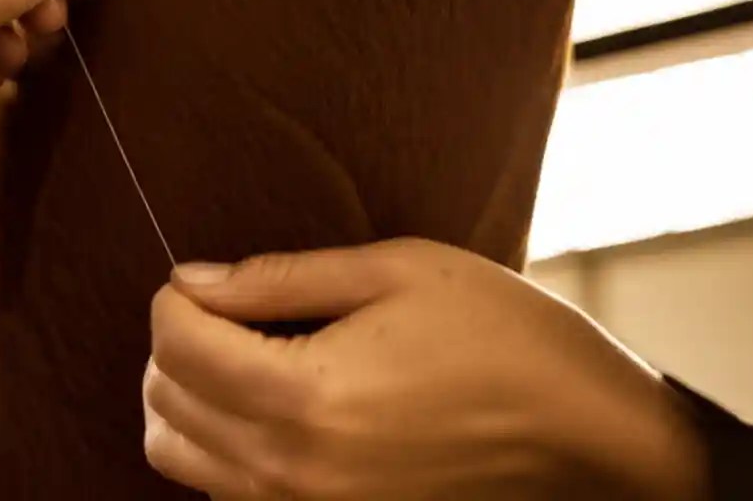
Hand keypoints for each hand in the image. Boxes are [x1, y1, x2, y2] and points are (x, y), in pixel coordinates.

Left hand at [144, 238, 707, 499]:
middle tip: (224, 312)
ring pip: (179, 457)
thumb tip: (192, 281)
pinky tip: (273, 406)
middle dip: (173, 345)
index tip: (205, 280)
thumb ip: (277, 279)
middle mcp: (292, 473)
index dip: (175, 296)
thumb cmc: (505, 342)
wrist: (590, 439)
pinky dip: (222, 446)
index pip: (174, 345)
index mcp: (306, 398)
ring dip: (188, 398)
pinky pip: (226, 493)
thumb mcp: (396, 273)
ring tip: (242, 357)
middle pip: (163, 404)